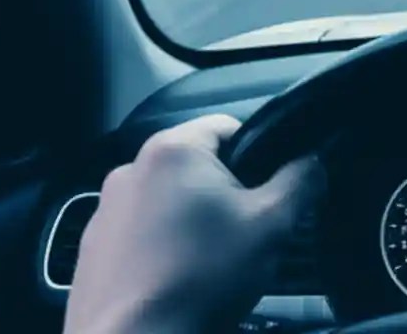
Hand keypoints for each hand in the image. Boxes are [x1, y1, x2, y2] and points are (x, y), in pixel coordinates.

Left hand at [63, 115, 323, 333]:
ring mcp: (105, 209)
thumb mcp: (272, 225)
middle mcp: (130, 168)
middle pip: (198, 166)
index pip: (229, 127)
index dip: (260, 155)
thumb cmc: (203, 277)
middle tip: (246, 232)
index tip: (269, 193)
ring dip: (192, 220)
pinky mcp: (93, 247)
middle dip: (225, 193)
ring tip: (211, 262)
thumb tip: (313, 161)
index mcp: (173, 150)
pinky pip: (141, 232)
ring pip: (168, 200)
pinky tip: (177, 278)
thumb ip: (300, 181)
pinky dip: (162, 246)